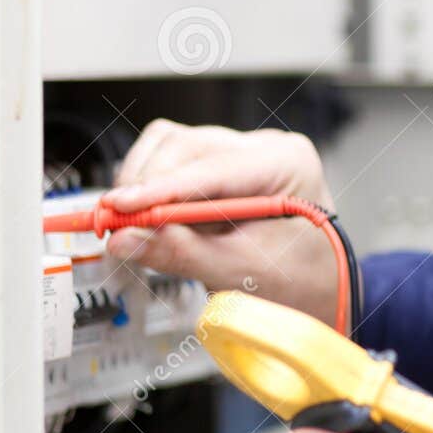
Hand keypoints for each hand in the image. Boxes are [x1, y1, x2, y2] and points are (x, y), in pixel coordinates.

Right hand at [102, 119, 341, 325]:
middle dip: (146, 186)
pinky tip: (154, 219)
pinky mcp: (220, 164)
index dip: (160, 188)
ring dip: (146, 184)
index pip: (213, 169)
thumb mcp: (242, 272)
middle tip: (115, 225)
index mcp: (286, 163)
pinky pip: (173, 162)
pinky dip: (154, 188)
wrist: (316, 284)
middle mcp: (263, 148)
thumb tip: (126, 240)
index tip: (120, 206)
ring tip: (137, 226)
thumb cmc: (298, 278)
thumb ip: (183, 254)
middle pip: (185, 147)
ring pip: (171, 147)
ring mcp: (241, 151)